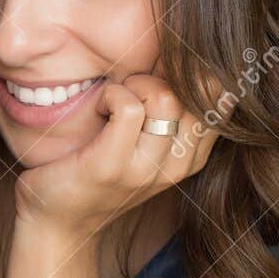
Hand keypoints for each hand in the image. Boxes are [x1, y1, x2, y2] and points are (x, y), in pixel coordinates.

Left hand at [14, 73, 218, 242]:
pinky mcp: (112, 167)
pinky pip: (129, 108)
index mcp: (191, 157)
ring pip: (165, 98)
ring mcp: (146, 171)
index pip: (222, 98)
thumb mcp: (145, 142)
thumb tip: (193, 57)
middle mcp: (177, 167)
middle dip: (159, 77)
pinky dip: (111, 96)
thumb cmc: (96, 170)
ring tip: (113, 102)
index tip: (159, 77)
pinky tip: (98, 109)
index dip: (192, 74)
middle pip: (197, 93)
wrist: (56, 220)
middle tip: (128, 92)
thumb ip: (172, 111)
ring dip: (133, 85)